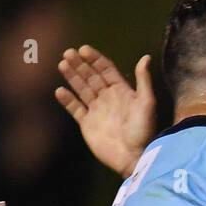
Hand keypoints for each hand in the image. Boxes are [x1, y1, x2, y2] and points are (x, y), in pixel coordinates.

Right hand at [55, 45, 156, 177]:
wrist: (133, 157)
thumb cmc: (142, 130)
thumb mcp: (147, 102)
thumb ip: (143, 79)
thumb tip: (146, 57)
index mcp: (122, 91)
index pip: (106, 70)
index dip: (95, 59)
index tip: (83, 49)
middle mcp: (108, 99)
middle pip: (91, 77)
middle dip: (80, 64)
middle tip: (68, 52)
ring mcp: (97, 111)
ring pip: (82, 89)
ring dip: (72, 77)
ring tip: (62, 64)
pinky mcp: (87, 124)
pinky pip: (75, 109)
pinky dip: (67, 100)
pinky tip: (59, 90)